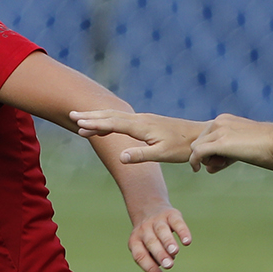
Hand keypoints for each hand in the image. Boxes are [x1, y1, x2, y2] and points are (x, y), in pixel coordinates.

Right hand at [73, 109, 204, 165]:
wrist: (200, 135)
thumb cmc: (183, 147)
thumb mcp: (162, 154)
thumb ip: (141, 155)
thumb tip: (121, 157)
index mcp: (142, 126)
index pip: (113, 123)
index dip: (95, 124)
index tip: (78, 123)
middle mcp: (141, 119)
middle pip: (111, 116)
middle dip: (91, 116)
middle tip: (72, 114)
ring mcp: (144, 119)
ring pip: (116, 116)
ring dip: (98, 116)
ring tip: (82, 118)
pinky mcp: (148, 122)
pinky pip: (123, 119)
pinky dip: (109, 119)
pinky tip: (106, 123)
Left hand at [127, 203, 192, 271]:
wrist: (149, 207)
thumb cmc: (149, 236)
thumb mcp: (145, 246)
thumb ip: (153, 256)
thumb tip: (163, 264)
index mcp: (135, 241)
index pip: (140, 256)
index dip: (150, 267)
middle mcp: (144, 230)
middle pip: (151, 242)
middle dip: (159, 254)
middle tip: (168, 265)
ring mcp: (157, 221)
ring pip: (161, 231)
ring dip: (168, 242)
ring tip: (175, 252)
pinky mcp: (170, 214)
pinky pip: (176, 222)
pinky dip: (182, 231)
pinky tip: (187, 242)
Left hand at [189, 113, 272, 172]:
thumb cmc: (263, 146)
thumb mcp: (240, 146)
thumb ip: (223, 155)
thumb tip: (208, 168)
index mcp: (223, 119)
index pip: (205, 136)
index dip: (209, 150)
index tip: (221, 159)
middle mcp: (218, 122)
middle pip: (199, 141)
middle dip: (206, 154)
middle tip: (221, 163)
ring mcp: (218, 131)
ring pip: (196, 147)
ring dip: (204, 159)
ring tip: (221, 164)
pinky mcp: (220, 143)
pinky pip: (197, 153)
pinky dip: (194, 161)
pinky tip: (197, 169)